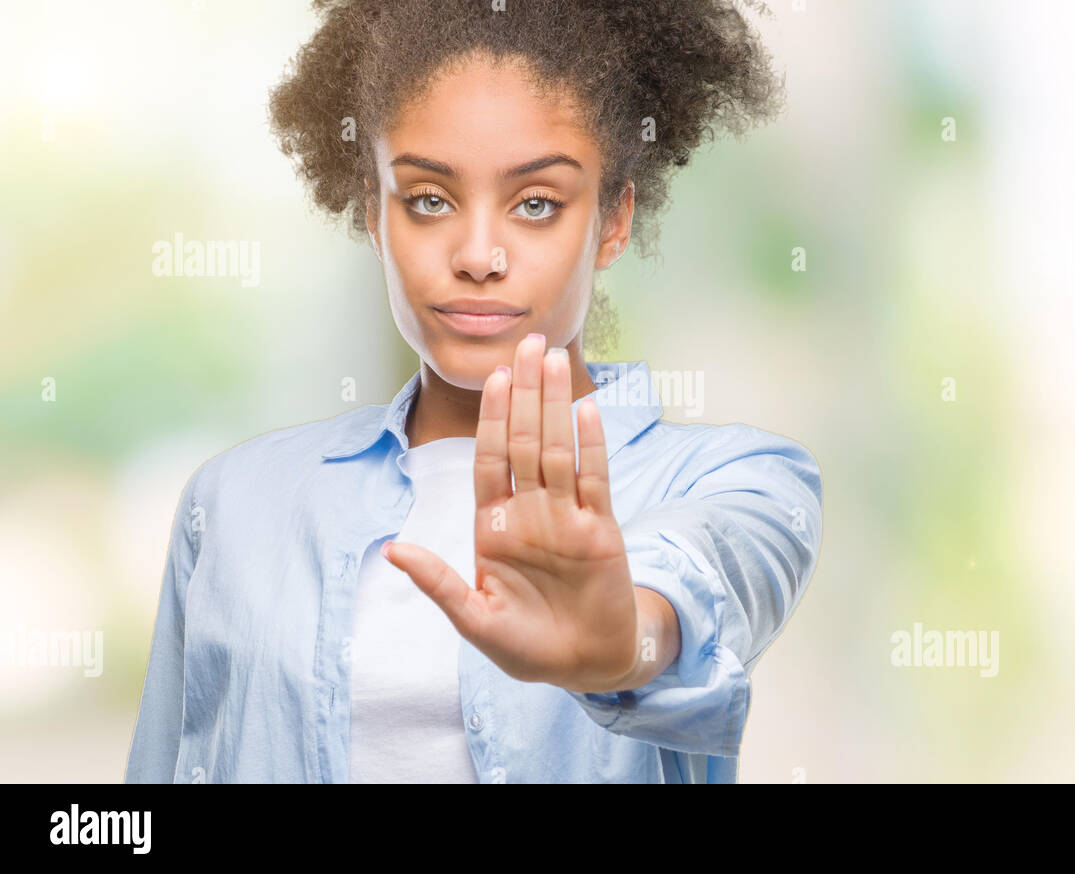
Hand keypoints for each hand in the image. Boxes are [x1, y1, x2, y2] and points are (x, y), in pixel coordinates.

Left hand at [383, 333, 641, 693]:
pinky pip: (594, 480)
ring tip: (554, 359)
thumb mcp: (474, 619)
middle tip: (528, 342)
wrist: (583, 664)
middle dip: (525, 392)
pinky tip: (588, 411)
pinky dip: (591, 446)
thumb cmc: (525, 645)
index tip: (493, 376)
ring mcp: (567, 517)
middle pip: (524, 439)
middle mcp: (531, 512)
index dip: (491, 417)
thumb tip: (393, 550)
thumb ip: (439, 584)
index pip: (490, 458)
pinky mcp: (600, 530)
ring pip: (558, 449)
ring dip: (555, 404)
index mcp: (495, 525)